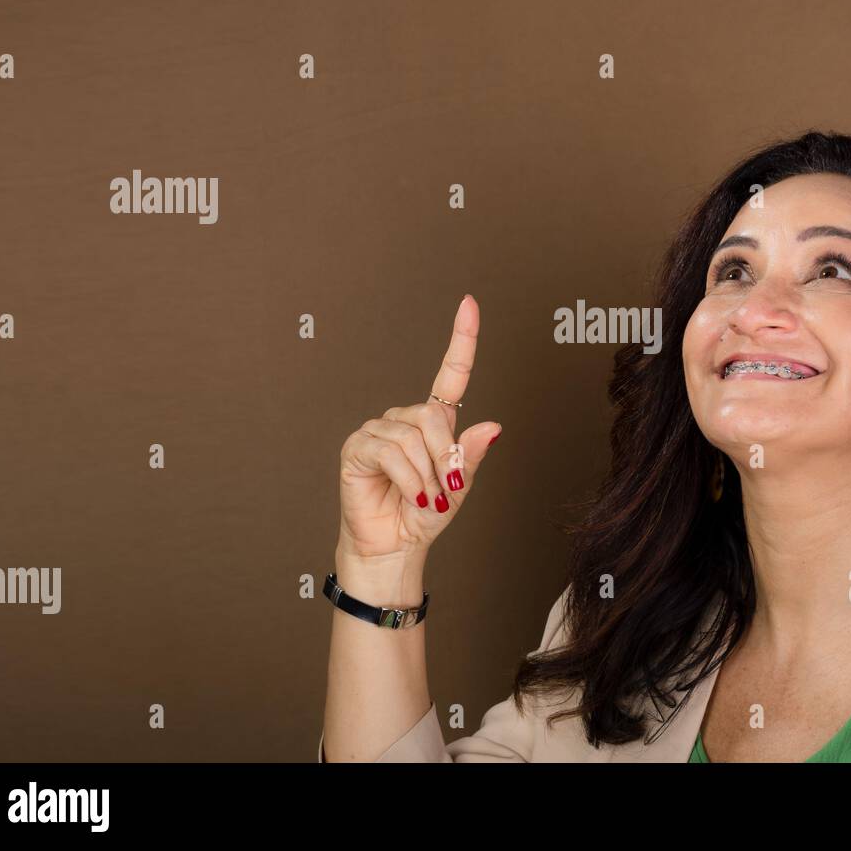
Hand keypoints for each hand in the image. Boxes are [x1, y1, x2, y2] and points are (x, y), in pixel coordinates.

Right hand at [335, 294, 500, 560]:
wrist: (395, 547)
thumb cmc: (425, 515)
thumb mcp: (459, 487)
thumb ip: (470, 457)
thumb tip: (493, 426)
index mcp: (434, 422)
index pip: (451, 374)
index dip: (462, 339)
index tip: (469, 304)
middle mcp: (405, 419)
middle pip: (432, 416)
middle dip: (445, 457)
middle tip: (447, 489)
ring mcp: (378, 430)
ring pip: (412, 437)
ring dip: (426, 475)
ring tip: (425, 498)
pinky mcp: (357, 447)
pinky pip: (391, 451)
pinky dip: (408, 477)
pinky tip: (411, 494)